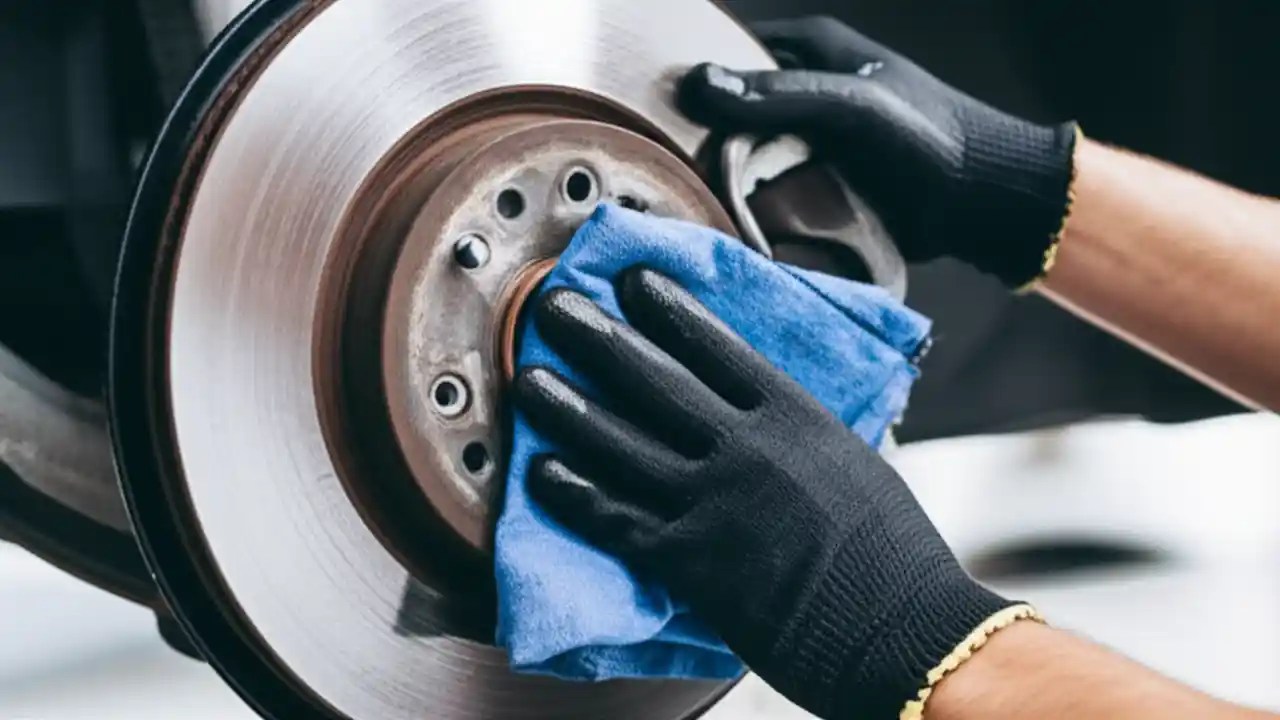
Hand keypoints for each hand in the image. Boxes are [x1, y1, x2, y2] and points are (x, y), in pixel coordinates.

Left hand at [513, 268, 1012, 719]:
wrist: (901, 629)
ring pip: (620, 442)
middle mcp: (746, 448)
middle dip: (596, 337)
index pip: (715, 345)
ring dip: (567, 407)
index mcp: (794, 415)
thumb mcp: (855, 461)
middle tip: (555, 308)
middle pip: (653, 379)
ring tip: (530, 380)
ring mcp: (712, 503)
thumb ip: (802, 429)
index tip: (631, 280)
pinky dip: (575, 494)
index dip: (665, 308)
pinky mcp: (690, 562)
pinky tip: (542, 472)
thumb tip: (769, 406)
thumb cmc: (891, 551)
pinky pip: (617, 518)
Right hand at [678, 16, 1078, 287]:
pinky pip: (772, 186)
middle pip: (732, 107)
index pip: (730, 51)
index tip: (656, 113)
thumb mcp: (852, 107)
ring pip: (746, 151)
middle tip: (671, 168)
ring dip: (725, 175)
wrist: (983, 202)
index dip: (694, 78)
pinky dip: (754, 201)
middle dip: (704, 135)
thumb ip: (779, 96)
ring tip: (692, 200)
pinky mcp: (821, 179)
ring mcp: (812, 136)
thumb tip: (696, 84)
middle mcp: (806, 87)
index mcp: (810, 48)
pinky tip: (729, 221)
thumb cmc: (930, 140)